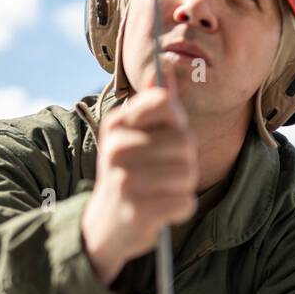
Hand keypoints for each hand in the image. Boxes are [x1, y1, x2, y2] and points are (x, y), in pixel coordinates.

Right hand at [82, 64, 198, 284]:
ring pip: (188, 172)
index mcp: (116, 124)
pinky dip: (180, 208)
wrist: (106, 224)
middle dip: (185, 159)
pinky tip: (161, 208)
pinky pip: (185, 202)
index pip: (164, 102)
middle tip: (165, 172)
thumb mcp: (135, 136)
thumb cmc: (130, 173)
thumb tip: (165, 69)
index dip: (177, 120)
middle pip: (184, 141)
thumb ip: (155, 106)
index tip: (167, 136)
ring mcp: (125, 180)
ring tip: (163, 190)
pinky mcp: (138, 210)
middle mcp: (116, 149)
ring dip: (184, 185)